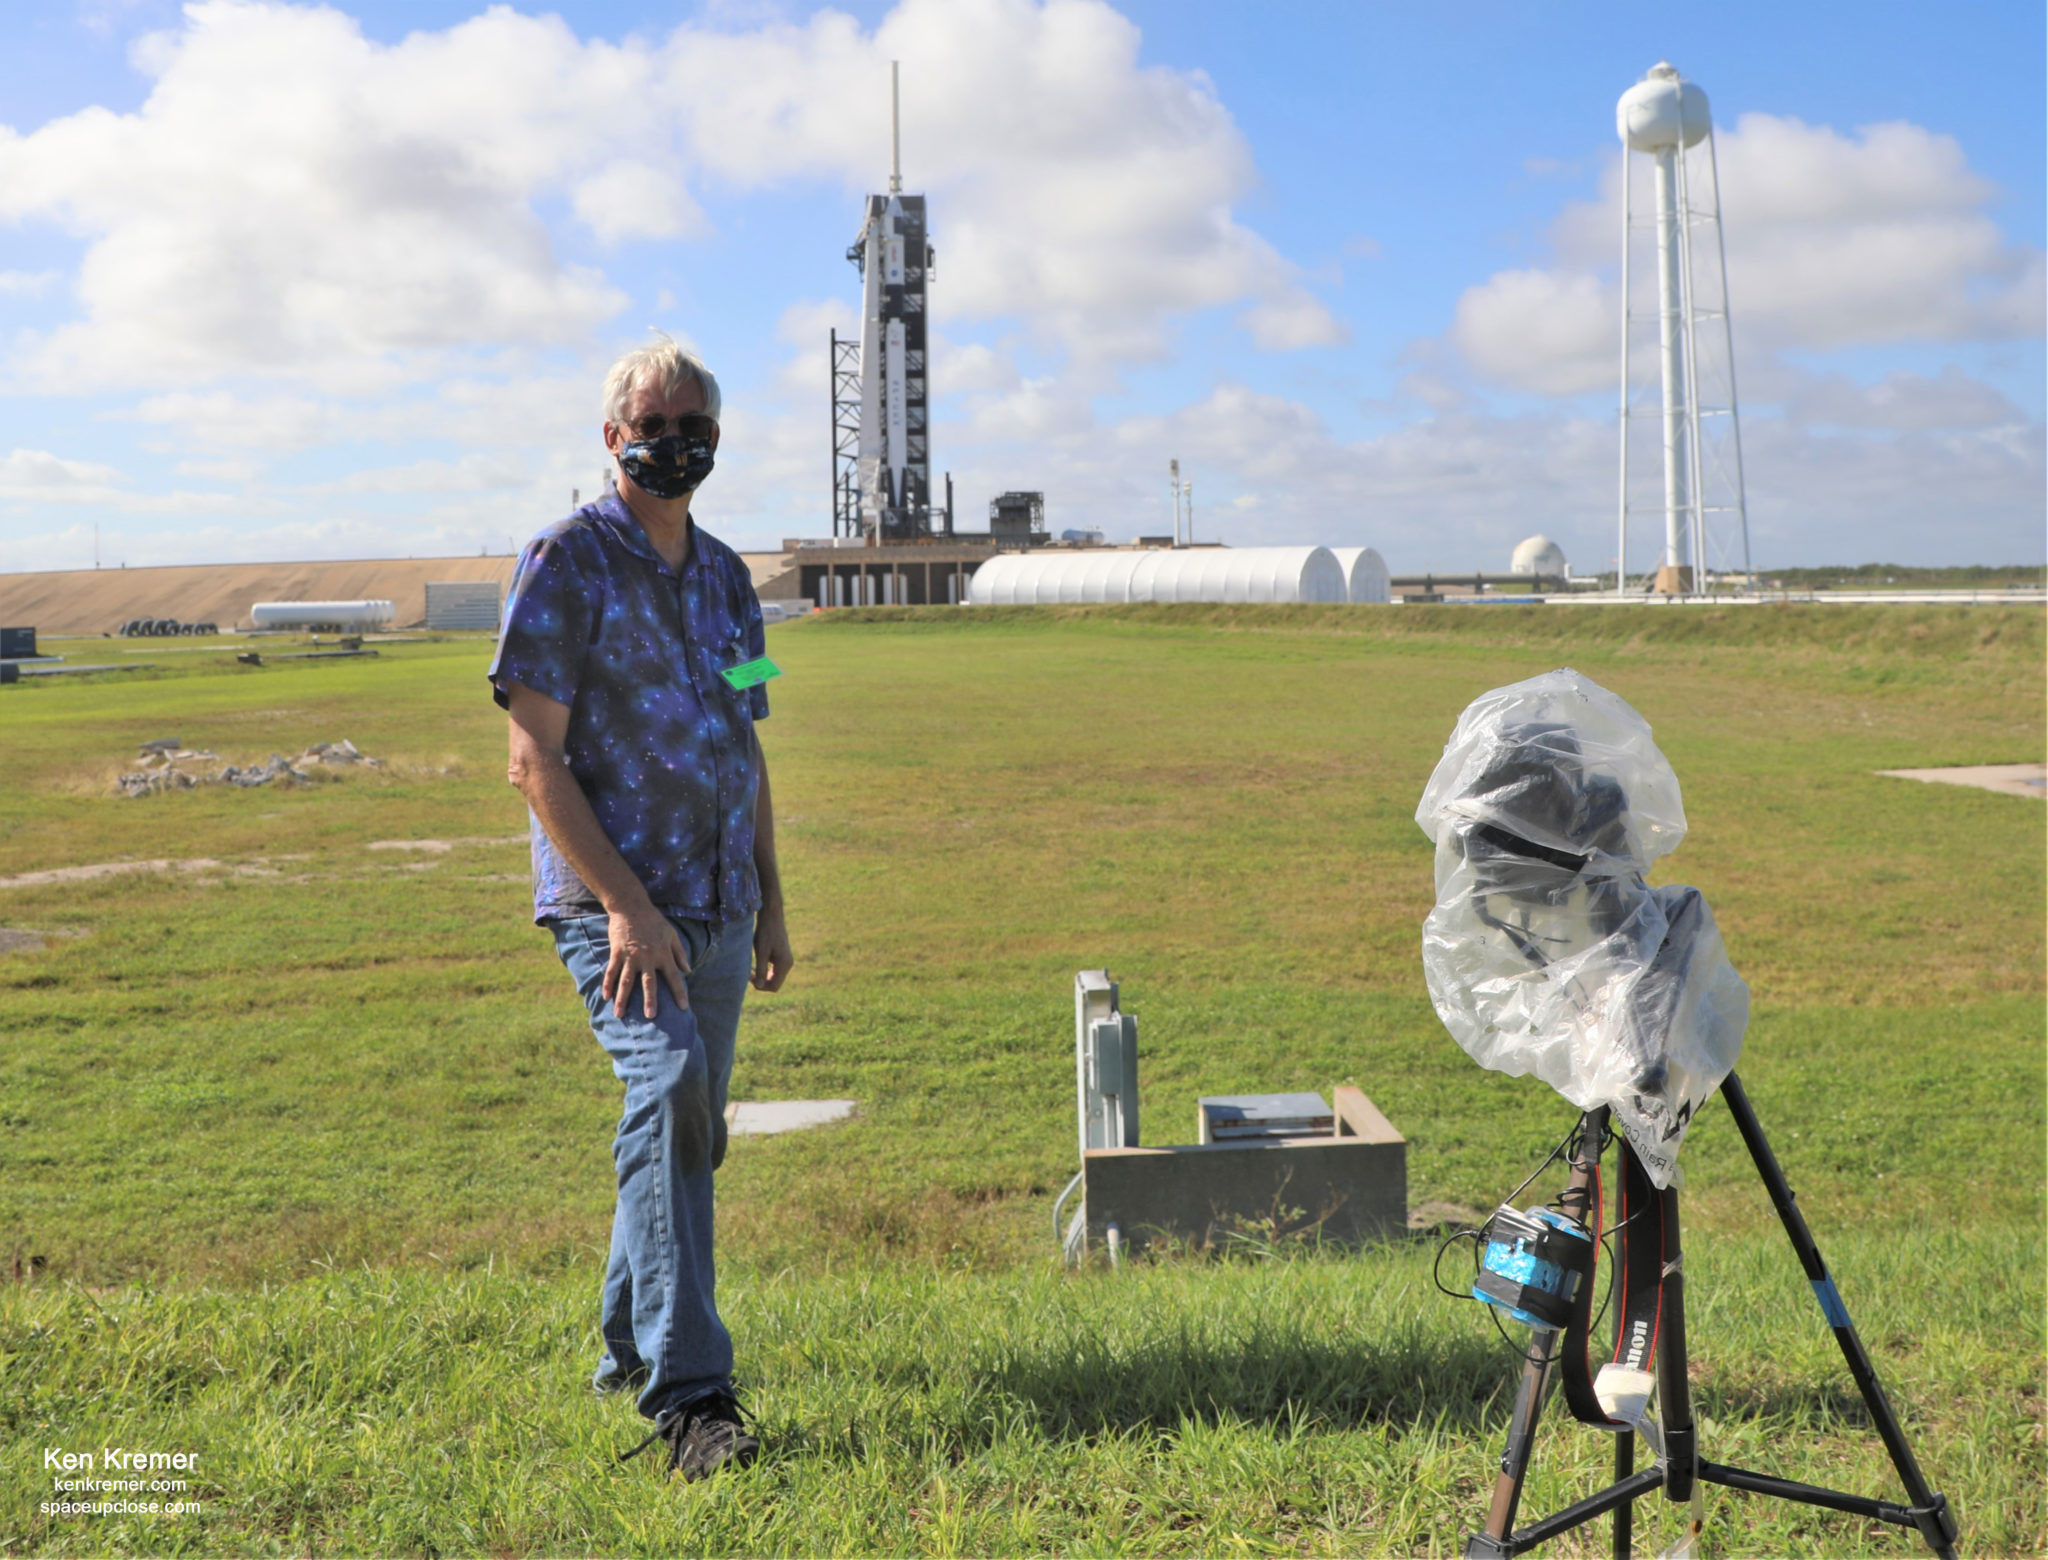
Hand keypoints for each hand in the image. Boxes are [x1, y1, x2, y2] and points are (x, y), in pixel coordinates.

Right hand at [603, 902, 689, 1019]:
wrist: (631, 906)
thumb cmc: (654, 920)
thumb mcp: (671, 934)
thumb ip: (680, 953)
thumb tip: (688, 970)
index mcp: (663, 953)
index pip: (674, 977)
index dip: (679, 992)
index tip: (683, 1008)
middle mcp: (648, 957)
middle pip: (648, 983)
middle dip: (650, 1000)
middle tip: (651, 1016)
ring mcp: (630, 956)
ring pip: (626, 981)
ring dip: (623, 999)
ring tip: (619, 1014)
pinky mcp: (616, 952)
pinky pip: (611, 971)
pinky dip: (607, 984)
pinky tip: (605, 997)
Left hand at [752, 904, 793, 992]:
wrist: (771, 917)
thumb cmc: (765, 933)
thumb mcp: (761, 952)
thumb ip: (761, 970)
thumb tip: (760, 986)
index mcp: (785, 964)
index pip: (775, 986)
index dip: (761, 987)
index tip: (750, 978)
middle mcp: (788, 964)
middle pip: (775, 983)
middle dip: (762, 982)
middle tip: (749, 974)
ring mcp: (786, 960)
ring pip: (775, 977)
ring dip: (763, 976)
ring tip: (751, 969)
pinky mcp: (782, 956)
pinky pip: (774, 969)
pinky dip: (766, 970)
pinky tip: (757, 963)